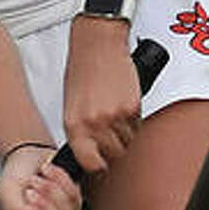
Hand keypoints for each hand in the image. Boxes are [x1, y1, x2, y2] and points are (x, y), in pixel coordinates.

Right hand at [0, 144, 82, 209]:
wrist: (30, 157)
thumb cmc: (15, 178)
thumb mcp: (5, 192)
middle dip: (42, 205)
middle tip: (29, 190)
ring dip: (50, 189)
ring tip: (37, 178)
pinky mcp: (74, 206)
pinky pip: (75, 198)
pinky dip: (61, 181)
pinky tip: (49, 173)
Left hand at [62, 22, 141, 173]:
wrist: (98, 44)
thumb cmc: (81, 70)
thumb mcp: (70, 103)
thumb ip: (79, 129)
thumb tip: (88, 149)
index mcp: (74, 124)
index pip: (89, 162)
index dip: (96, 165)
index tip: (100, 162)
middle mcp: (94, 123)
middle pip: (113, 155)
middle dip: (114, 150)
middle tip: (111, 137)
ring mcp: (115, 116)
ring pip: (128, 142)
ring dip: (126, 135)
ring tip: (117, 118)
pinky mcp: (133, 106)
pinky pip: (138, 126)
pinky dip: (134, 121)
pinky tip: (124, 107)